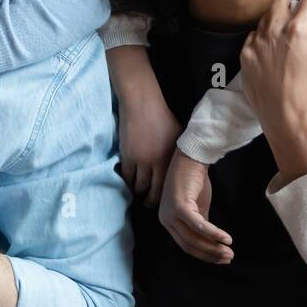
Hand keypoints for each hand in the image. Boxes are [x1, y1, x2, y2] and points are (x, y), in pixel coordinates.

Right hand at [117, 81, 181, 207]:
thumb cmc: (162, 118)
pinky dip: (127, 181)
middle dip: (149, 200)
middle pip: (153, 192)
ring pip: (138, 187)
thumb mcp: (177, 137)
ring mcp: (142, 161)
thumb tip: (179, 172)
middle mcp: (158, 164)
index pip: (168, 188)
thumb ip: (176, 156)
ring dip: (136, 192)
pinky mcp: (128, 157)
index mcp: (172, 159)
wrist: (142, 104)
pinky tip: (128, 181)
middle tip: (146, 201)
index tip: (160, 199)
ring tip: (136, 192)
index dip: (163, 197)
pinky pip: (127, 177)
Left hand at [159, 151, 231, 263]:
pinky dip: (213, 234)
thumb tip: (213, 242)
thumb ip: (202, 225)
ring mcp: (170, 213)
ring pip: (193, 238)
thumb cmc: (194, 181)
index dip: (205, 255)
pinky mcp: (179, 206)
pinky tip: (226, 238)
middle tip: (229, 258)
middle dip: (211, 254)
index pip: (186, 245)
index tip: (222, 259)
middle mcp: (166, 220)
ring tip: (229, 251)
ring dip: (214, 247)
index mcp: (169, 222)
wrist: (192, 158)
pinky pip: (198, 226)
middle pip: (190, 245)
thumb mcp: (198, 207)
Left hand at [239, 0, 306, 130]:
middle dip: (289, 4)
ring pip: (264, 19)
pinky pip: (252, 38)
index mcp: (298, 30)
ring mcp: (256, 44)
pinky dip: (262, 40)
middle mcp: (274, 32)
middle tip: (299, 16)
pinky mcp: (244, 57)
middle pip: (279, 2)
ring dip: (275, 21)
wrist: (287, 117)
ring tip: (285, 35)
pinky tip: (271, 52)